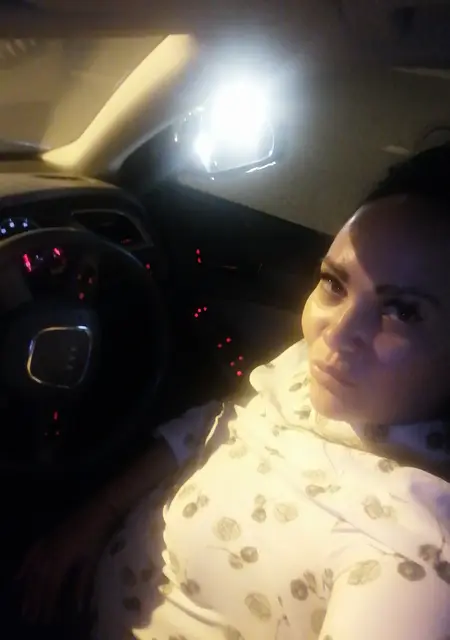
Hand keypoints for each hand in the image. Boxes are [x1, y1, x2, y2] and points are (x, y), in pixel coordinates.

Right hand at [17, 500, 118, 623]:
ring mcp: (46, 545)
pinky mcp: (47, 537)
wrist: (98, 510)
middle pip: (38, 582)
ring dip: (27, 589)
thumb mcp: (90, 561)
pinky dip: (24, 566)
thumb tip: (78, 606)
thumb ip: (82, 584)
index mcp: (60, 563)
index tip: (44, 620)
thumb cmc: (97, 536)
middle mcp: (48, 555)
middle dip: (34, 601)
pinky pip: (31, 553)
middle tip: (29, 618)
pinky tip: (18, 577)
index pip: (50, 589)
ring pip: (32, 571)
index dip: (47, 605)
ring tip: (23, 605)